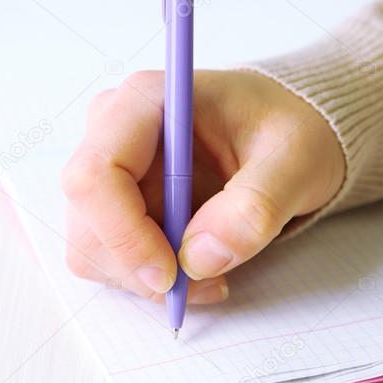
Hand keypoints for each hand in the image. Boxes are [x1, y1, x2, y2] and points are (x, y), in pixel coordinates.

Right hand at [61, 70, 344, 304]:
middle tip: (206, 282)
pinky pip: (110, 257)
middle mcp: (113, 128)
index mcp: (147, 100)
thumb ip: (255, 205)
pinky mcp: (116, 200)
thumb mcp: (295, 160)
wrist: (287, 132)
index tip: (171, 273)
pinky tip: (198, 267)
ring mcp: (110, 166)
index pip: (95, 174)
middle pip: (87, 218)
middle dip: (139, 266)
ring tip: (213, 274)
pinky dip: (149, 277)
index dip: (123, 233)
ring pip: (92, 246)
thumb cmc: (289, 129)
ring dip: (146, 278)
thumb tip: (201, 258)